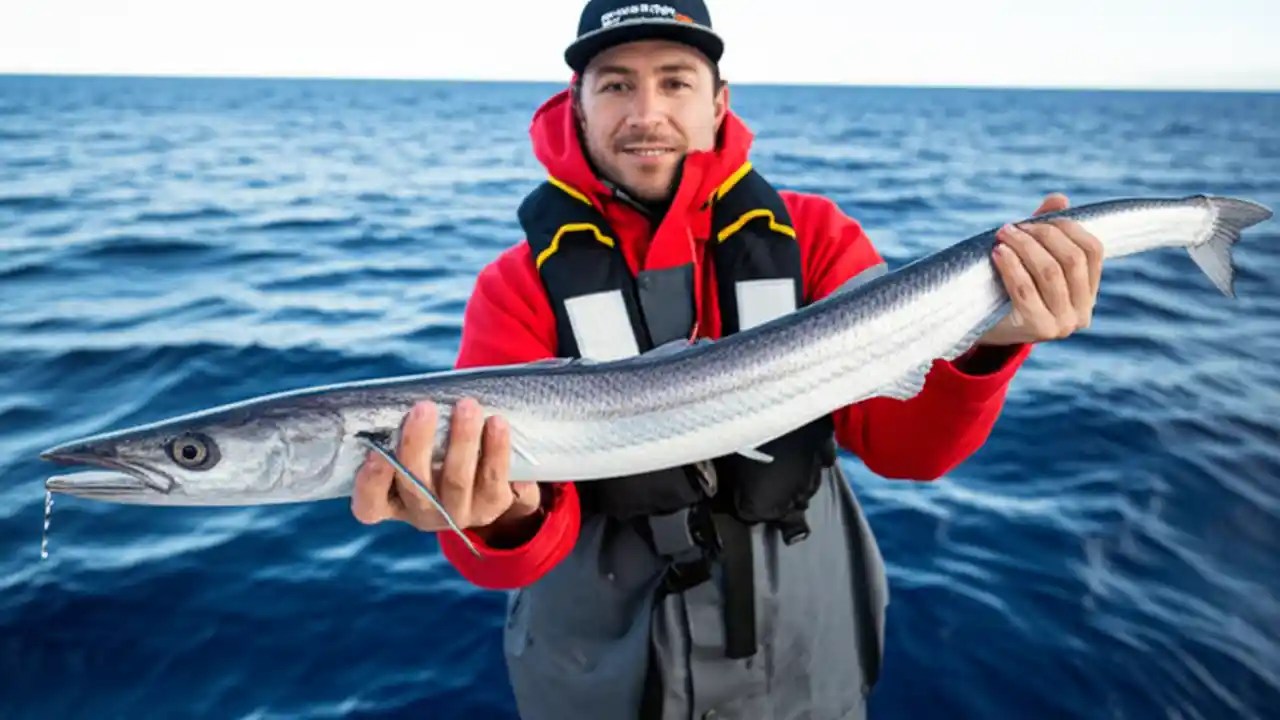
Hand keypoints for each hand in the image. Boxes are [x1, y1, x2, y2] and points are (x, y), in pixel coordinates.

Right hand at [351, 397, 543, 545]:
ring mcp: (458, 513)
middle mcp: (422, 514)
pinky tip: (496, 422)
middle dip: (417, 444)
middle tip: (423, 407)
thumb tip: (409, 399)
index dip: (370, 482)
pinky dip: (494, 449)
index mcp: (392, 503)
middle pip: (415, 486)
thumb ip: (406, 431)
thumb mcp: (416, 448)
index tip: (373, 452)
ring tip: (466, 406)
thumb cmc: (437, 452)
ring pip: (456, 480)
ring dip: (461, 440)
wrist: (488, 479)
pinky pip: (492, 478)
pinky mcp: (491, 506)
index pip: (369, 505)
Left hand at [979, 193, 1103, 345]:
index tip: (1038, 220)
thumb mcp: (1028, 258)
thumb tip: (1059, 198)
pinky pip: (1025, 289)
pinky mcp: (1037, 329)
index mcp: (1088, 293)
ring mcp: (1062, 324)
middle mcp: (1082, 312)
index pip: (1093, 250)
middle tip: (1012, 227)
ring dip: (1024, 247)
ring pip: (1050, 272)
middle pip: (1072, 259)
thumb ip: (1046, 229)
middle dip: (1042, 235)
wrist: (976, 326)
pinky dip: (1011, 266)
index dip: (1067, 228)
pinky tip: (998, 253)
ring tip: (1002, 236)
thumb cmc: (1005, 287)